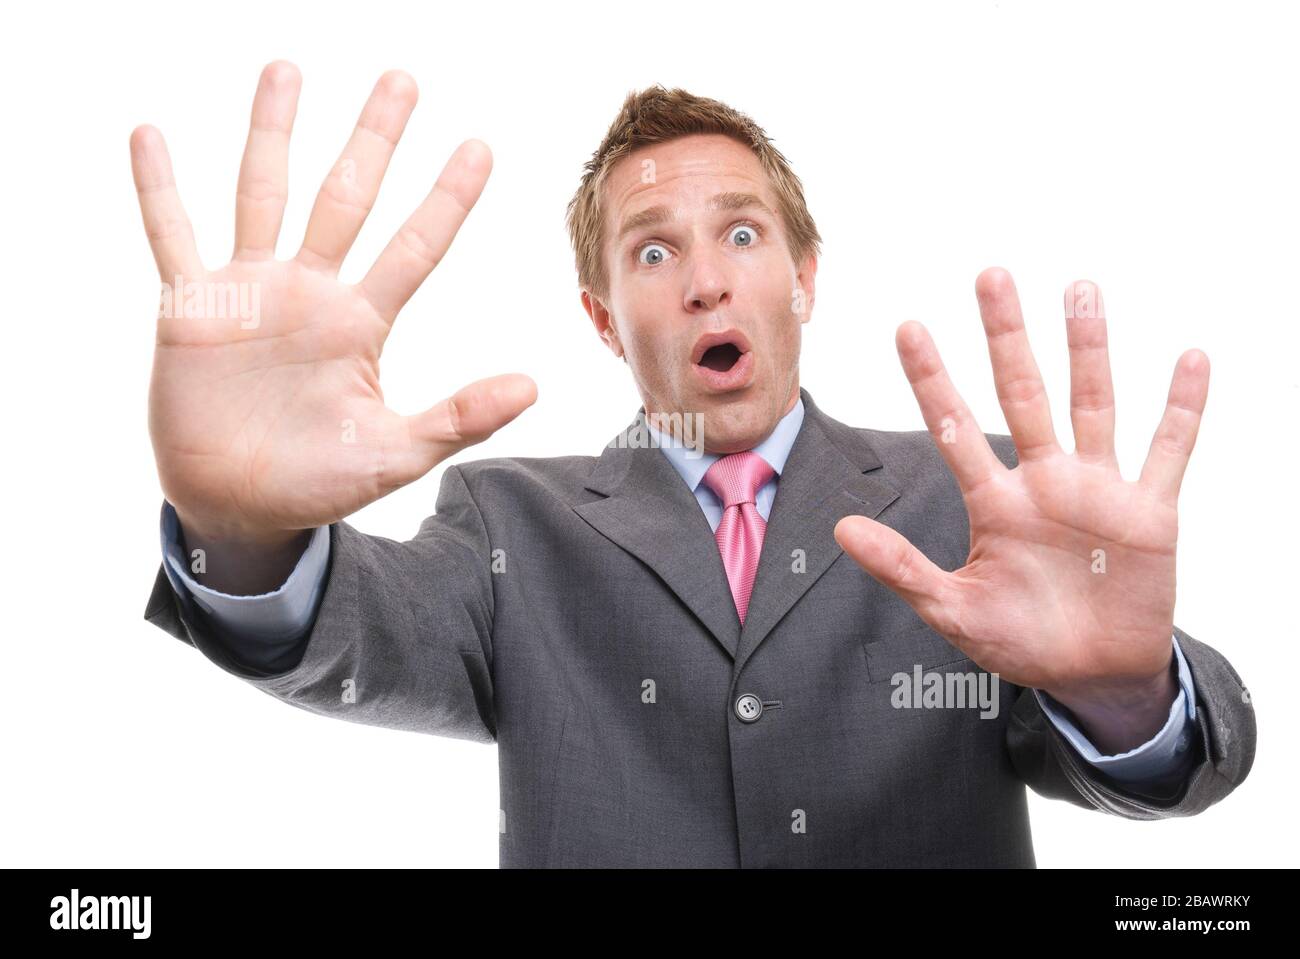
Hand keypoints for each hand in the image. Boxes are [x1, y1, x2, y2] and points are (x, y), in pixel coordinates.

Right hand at [134, 62, 536, 548]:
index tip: (481, 147)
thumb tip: (532, 385)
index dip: (447, 199)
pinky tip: (151, 135)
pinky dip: (159, 190)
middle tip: (402, 79)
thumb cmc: (318, 480)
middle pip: (348, 198)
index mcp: (361, 323)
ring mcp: (251, 292)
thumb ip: (460, 417)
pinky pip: (172, 236)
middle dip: (374, 140)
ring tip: (287, 70)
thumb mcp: (395, 453)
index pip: (414, 246)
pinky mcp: (193, 307)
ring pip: (264, 194)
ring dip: (273, 133)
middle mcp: (311, 292)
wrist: (241, 506)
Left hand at [834, 268, 1205, 741]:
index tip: (906, 327)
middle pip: (1022, 394)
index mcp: (995, 504)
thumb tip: (840, 530)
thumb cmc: (1020, 642)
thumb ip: (901, 569)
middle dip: (1005, 338)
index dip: (931, 379)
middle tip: (989, 276)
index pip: (953, 427)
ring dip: (1088, 350)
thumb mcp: (953, 610)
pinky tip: (1190, 360)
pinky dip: (1183, 409)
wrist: (1090, 677)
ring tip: (1080, 289)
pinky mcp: (1149, 514)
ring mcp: (1098, 491)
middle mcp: (1044, 482)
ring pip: (1092, 405)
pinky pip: (1169, 451)